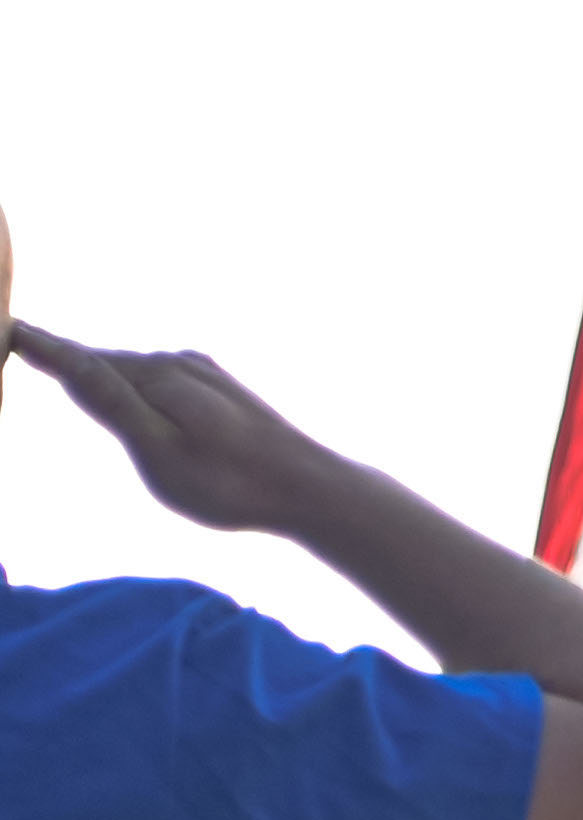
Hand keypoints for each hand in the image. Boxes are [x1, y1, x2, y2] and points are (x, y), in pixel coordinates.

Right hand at [7, 323, 341, 533]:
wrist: (314, 490)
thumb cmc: (235, 484)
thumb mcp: (161, 451)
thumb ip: (113, 405)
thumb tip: (67, 357)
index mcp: (154, 376)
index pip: (79, 360)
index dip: (37, 347)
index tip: (4, 328)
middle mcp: (176, 364)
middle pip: (103, 362)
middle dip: (61, 355)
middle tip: (20, 336)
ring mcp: (203, 375)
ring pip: (135, 372)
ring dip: (99, 369)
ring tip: (55, 352)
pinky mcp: (221, 392)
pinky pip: (161, 381)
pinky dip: (134, 381)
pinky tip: (130, 378)